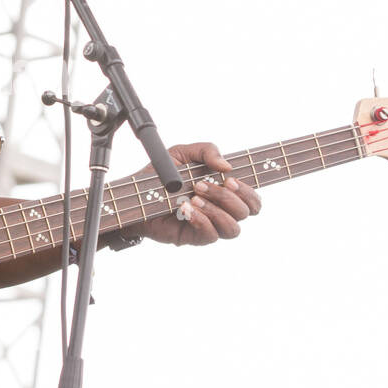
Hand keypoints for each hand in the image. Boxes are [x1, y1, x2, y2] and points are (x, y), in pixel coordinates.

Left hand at [136, 142, 260, 245]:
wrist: (135, 194)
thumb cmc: (160, 174)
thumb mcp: (183, 153)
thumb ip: (207, 151)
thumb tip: (226, 166)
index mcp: (224, 190)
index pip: (252, 198)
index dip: (249, 191)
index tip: (230, 179)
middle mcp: (221, 209)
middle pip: (247, 212)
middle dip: (228, 197)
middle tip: (202, 184)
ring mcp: (210, 224)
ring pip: (233, 228)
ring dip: (216, 210)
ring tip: (193, 197)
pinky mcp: (195, 236)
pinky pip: (211, 235)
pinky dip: (201, 220)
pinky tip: (184, 208)